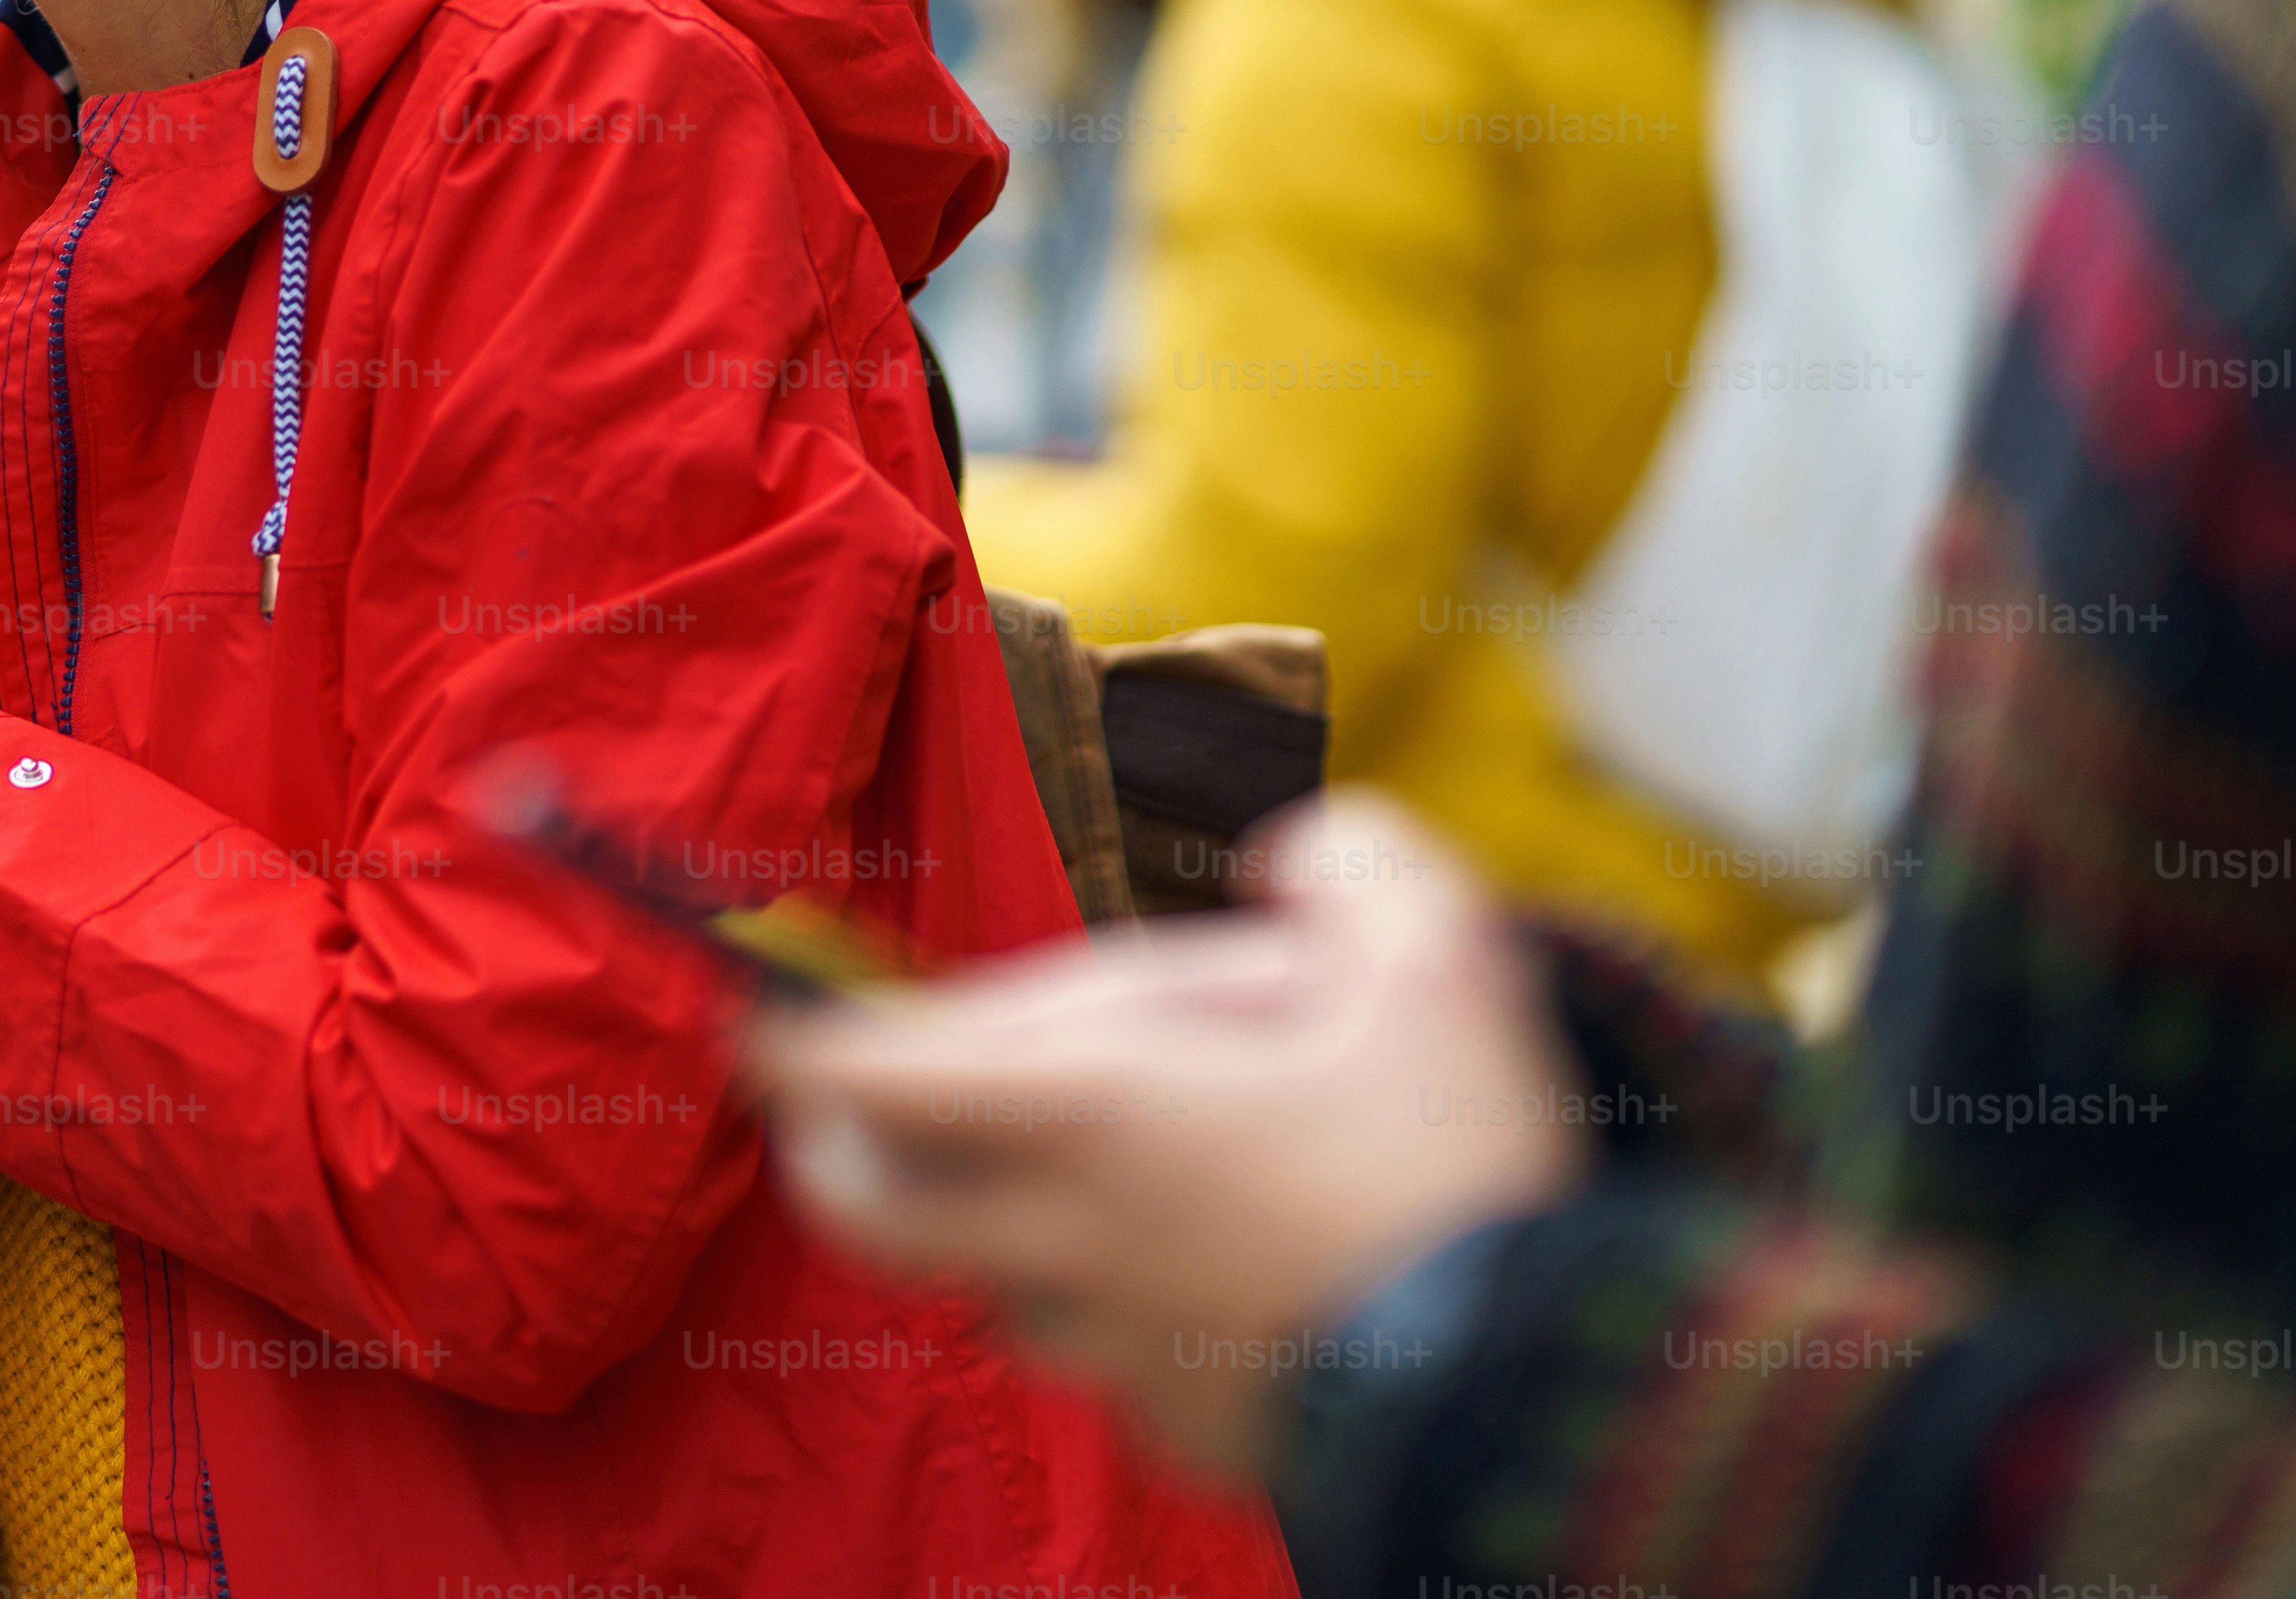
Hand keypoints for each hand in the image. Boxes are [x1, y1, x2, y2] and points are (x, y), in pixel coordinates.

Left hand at [742, 791, 1585, 1486]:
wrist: (1541, 1396)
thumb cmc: (1460, 1167)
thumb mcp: (1437, 956)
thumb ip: (1350, 864)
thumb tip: (1302, 862)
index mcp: (1090, 1116)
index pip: (871, 1076)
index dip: (793, 1040)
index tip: (754, 1015)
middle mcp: (1070, 1243)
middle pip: (873, 1208)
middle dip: (838, 1147)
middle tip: (842, 1105)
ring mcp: (1119, 1354)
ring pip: (1002, 1281)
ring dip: (1015, 1220)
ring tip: (1111, 1163)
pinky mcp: (1185, 1432)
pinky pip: (1111, 1354)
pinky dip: (1126, 1298)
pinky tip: (1219, 1257)